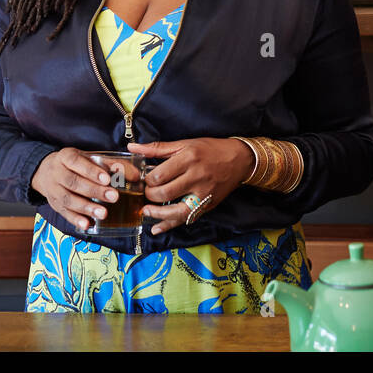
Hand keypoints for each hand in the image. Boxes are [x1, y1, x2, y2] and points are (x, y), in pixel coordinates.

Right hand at [30, 147, 120, 232]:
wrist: (44, 171)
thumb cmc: (74, 164)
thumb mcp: (88, 157)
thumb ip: (111, 164)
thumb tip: (134, 174)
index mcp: (66, 157)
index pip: (77, 162)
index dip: (92, 171)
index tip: (107, 179)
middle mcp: (56, 172)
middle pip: (74, 183)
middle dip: (94, 191)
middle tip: (113, 197)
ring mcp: (53, 189)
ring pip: (68, 199)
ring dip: (86, 208)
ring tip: (103, 213)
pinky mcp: (54, 204)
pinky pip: (63, 213)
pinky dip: (75, 220)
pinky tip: (87, 224)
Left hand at [127, 138, 253, 234]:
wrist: (239, 159)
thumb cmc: (210, 149)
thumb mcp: (185, 144)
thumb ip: (157, 148)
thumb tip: (132, 147)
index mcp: (189, 158)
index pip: (159, 175)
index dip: (147, 180)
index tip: (144, 180)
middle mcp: (197, 176)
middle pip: (164, 193)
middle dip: (149, 196)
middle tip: (146, 193)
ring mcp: (203, 193)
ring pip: (175, 211)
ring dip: (156, 214)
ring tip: (146, 212)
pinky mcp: (207, 205)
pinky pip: (186, 218)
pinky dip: (170, 225)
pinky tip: (157, 228)